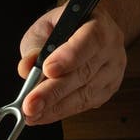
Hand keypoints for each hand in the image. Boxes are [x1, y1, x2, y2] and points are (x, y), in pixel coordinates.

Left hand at [17, 4, 126, 124]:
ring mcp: (112, 71)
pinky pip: (84, 104)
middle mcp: (111, 48)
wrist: (87, 31)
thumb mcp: (45, 27)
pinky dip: (60, 111)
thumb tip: (26, 68)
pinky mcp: (108, 90)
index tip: (47, 69)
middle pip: (84, 73)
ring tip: (31, 114)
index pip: (90, 40)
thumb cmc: (64, 27)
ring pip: (84, 94)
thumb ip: (35, 46)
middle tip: (30, 104)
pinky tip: (43, 115)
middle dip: (53, 92)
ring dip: (54, 108)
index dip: (69, 56)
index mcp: (99, 24)